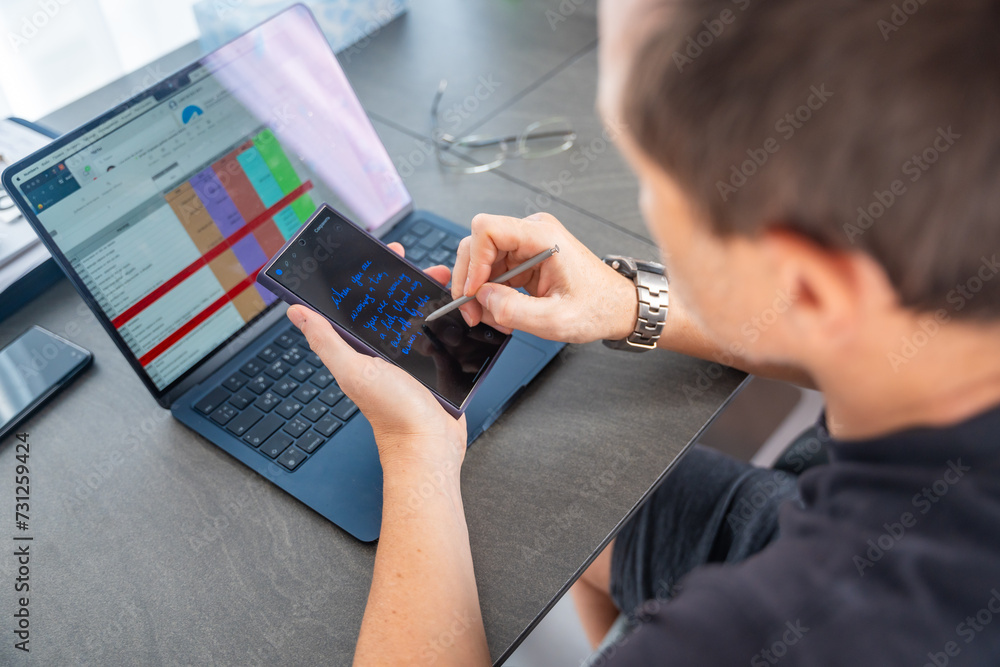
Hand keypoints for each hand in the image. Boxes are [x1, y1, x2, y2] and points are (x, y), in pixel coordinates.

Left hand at [287, 243, 466, 472]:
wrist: (430, 444)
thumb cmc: (391, 413)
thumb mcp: (354, 370)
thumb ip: (327, 340)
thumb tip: (296, 310)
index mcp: (361, 346)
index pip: (360, 301)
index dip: (367, 276)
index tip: (380, 255)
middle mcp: (384, 348)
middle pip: (393, 304)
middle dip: (407, 280)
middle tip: (421, 266)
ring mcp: (412, 355)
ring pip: (420, 315)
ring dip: (432, 296)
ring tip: (447, 282)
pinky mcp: (436, 364)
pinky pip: (442, 333)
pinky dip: (449, 318)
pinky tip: (459, 307)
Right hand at [451, 212, 638, 343]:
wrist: (616, 307)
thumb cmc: (598, 307)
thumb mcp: (555, 320)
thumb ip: (514, 311)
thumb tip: (482, 298)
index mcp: (542, 236)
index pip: (487, 229)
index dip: (473, 261)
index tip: (473, 291)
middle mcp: (532, 233)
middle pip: (478, 245)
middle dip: (470, 282)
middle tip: (473, 313)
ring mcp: (526, 244)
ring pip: (481, 262)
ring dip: (480, 293)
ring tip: (495, 318)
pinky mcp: (524, 258)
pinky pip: (492, 272)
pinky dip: (491, 295)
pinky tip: (504, 313)